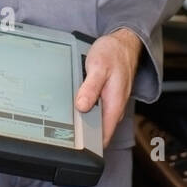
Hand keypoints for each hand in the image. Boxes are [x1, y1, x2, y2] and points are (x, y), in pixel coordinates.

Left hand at [73, 27, 142, 147]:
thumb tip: (82, 107)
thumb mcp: (98, 67)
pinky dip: (85, 108)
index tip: (72, 141)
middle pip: (98, 130)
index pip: (103, 136)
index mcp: (114, 105)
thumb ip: (91, 88)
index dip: (88, 143)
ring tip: (67, 112)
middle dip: (81, 131)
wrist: (123, 43)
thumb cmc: (112, 53)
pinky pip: (96, 110)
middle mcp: (115, 108)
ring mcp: (111, 104)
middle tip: (63, 125)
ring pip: (96, 120)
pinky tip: (76, 101)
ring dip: (83, 119)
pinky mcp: (107, 98)